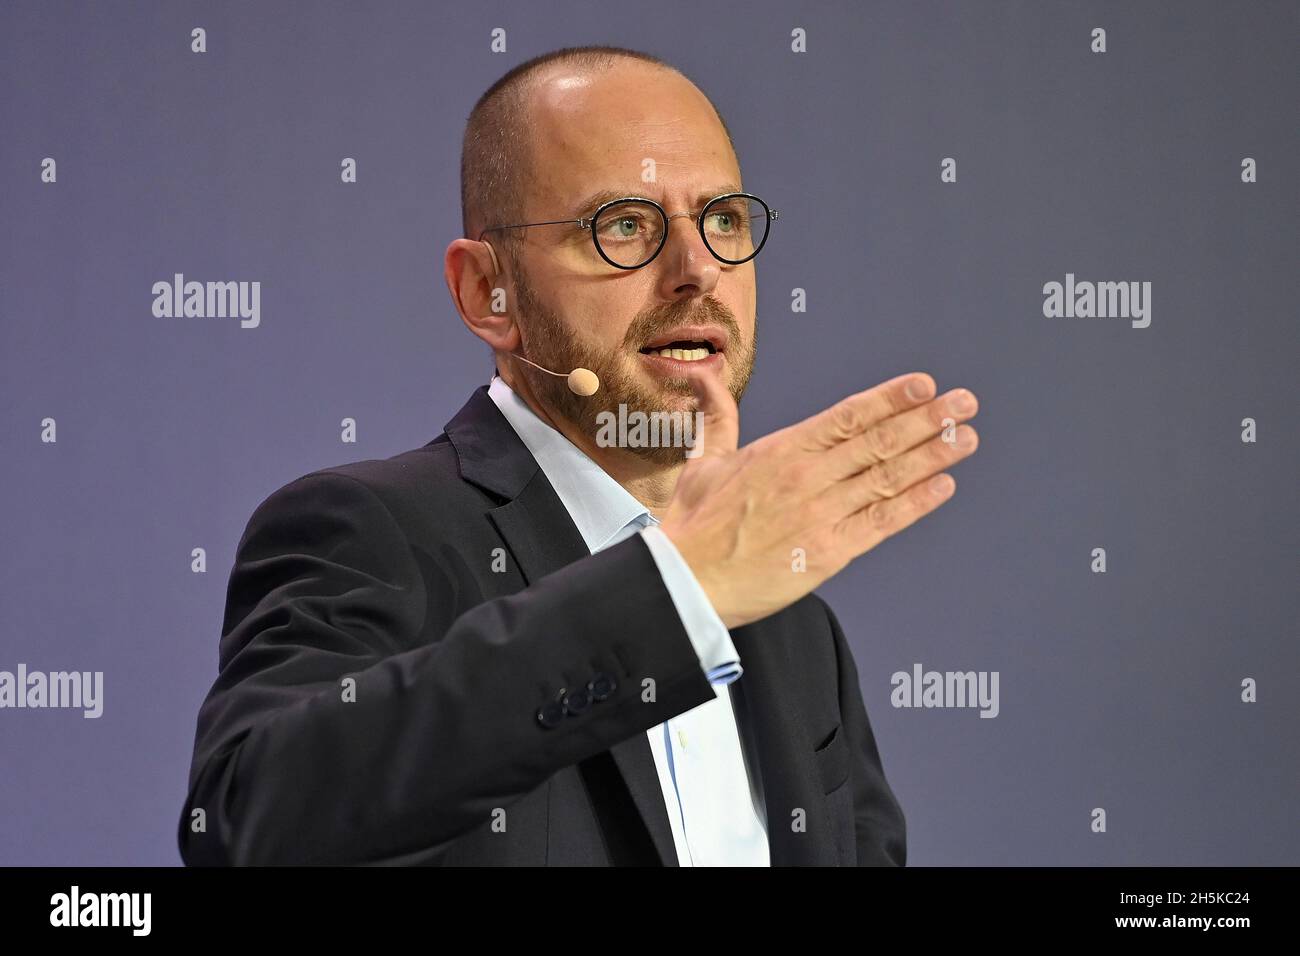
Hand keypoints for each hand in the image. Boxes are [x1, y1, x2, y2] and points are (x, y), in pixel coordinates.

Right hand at [659, 368, 978, 628]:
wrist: (686, 583)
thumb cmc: (695, 526)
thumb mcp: (704, 461)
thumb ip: (717, 417)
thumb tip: (704, 377)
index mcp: (781, 449)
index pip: (848, 415)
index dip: (890, 398)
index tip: (924, 385)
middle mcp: (807, 477)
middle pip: (879, 441)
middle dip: (927, 420)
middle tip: (965, 403)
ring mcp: (821, 515)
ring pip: (888, 478)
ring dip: (933, 456)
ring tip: (967, 438)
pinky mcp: (830, 554)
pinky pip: (883, 523)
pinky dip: (916, 503)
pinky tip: (944, 485)